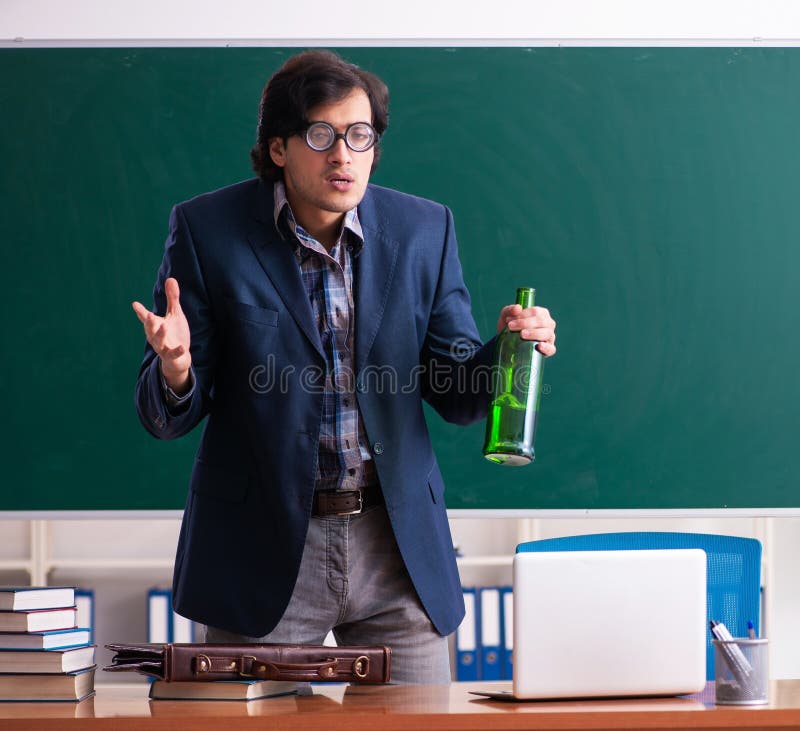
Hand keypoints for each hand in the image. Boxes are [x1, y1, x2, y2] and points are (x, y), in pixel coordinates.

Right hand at [132, 277, 191, 392]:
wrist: (179, 357)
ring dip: (160, 334)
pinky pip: (173, 354)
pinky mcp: (171, 355)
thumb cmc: (175, 333)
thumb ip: (172, 298)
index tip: (135, 304)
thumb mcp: (175, 314)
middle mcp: (155, 336)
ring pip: (158, 342)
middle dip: (149, 322)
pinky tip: (182, 347)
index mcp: (155, 325)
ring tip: (163, 326)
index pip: (146, 318)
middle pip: (150, 329)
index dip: (141, 311)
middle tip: (148, 315)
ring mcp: (163, 347)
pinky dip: (177, 351)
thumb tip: (170, 278)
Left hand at [496, 304, 556, 356]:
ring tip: (522, 334)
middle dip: (525, 323)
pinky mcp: (549, 349)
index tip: (508, 320)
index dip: (522, 315)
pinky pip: (551, 349)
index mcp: (541, 314)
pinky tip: (539, 345)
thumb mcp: (506, 317)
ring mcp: (550, 337)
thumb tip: (518, 308)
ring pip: (547, 333)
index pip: (535, 312)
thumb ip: (509, 310)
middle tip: (511, 327)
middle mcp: (548, 324)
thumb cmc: (510, 328)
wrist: (507, 344)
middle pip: (541, 321)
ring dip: (534, 333)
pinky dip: (546, 347)